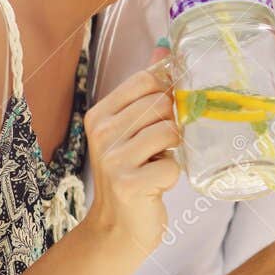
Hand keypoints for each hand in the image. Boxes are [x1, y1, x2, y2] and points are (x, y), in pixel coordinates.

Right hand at [81, 60, 180, 254]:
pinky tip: (155, 184)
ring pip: (170, 132)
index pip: (148, 80)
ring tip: (155, 163)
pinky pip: (173, 166)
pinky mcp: (129, 182)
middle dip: (172, 126)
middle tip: (159, 148)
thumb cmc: (133, 172)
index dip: (170, 92)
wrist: (118, 226)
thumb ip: (148, 89)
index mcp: (100, 114)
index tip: (170, 109)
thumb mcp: (134, 128)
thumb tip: (165, 48)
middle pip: (163, 104)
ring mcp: (113, 158)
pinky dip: (172, 176)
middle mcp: (101, 132)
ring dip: (173, 151)